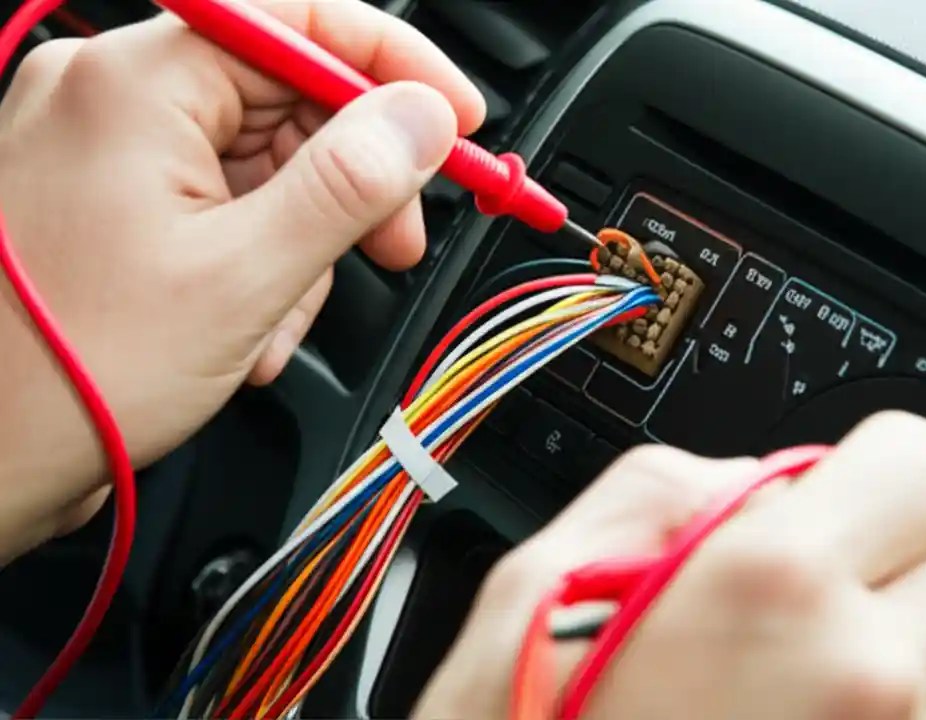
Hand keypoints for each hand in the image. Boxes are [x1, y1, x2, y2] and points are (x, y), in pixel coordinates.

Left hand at [0, 0, 484, 561]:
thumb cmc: (72, 376)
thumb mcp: (245, 277)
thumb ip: (349, 184)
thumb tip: (421, 116)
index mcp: (135, 83)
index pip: (300, 19)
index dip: (396, 66)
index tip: (458, 118)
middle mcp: (109, 94)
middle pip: (286, 96)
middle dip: (351, 180)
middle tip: (396, 241)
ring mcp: (103, 145)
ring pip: (261, 159)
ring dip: (299, 241)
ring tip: (278, 320)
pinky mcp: (107, 196)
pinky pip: (218, 199)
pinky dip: (254, 256)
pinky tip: (245, 324)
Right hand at [416, 412, 925, 719]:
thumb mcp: (535, 585)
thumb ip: (661, 491)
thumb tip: (758, 481)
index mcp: (771, 582)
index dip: (884, 476)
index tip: (850, 502)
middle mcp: (863, 676)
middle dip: (900, 576)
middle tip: (806, 617)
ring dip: (915, 675)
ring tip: (801, 707)